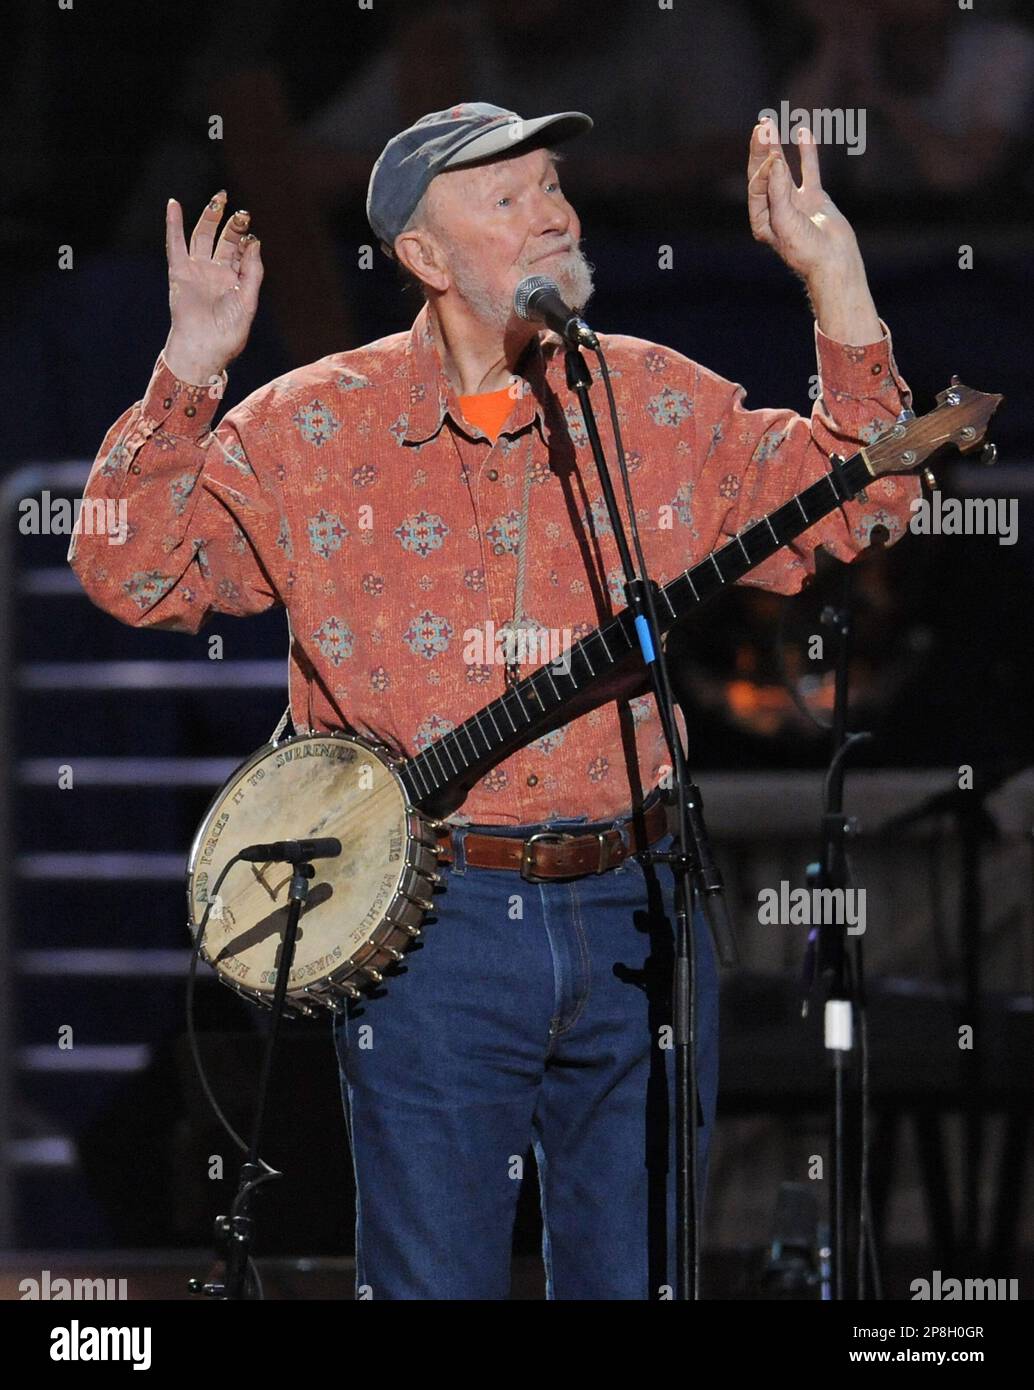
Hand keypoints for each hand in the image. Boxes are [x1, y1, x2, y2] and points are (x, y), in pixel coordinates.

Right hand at [163, 191, 263, 385]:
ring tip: (219, 198)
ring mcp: (197, 271)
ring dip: (210, 217)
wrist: (204, 348)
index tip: (251, 237)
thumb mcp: (248, 300)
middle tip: (242, 213)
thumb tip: (254, 242)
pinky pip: (175, 244)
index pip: (242, 252)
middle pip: (224, 240)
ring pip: (203, 237)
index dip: (247, 241)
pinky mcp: (179, 272)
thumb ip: (252, 271)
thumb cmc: (228, 332)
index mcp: (235, 281)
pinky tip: (174, 205)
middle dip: (233, 225)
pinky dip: (173, 224)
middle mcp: (216, 273)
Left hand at [746, 118, 857, 280]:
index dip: (764, 169)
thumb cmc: (806, 249)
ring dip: (777, 146)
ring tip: (770, 123)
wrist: (834, 260)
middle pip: (765, 173)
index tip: (774, 158)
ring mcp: (794, 201)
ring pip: (783, 168)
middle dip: (762, 149)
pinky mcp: (814, 197)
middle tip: (762, 125)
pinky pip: (809, 170)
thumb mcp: (786, 222)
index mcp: (762, 219)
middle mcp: (775, 209)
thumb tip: (775, 162)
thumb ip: (779, 192)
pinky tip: (804, 132)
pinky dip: (806, 152)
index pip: (757, 186)